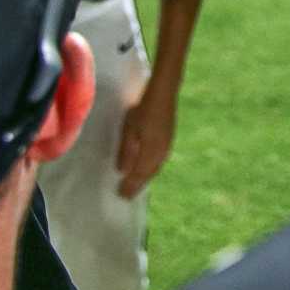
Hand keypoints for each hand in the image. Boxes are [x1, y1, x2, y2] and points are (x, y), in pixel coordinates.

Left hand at [115, 81, 177, 198]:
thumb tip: (122, 171)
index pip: (138, 175)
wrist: (164, 93)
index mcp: (151, 152)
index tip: (121, 196)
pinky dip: (150, 169)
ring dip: (144, 178)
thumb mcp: (130, 130)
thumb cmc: (143, 109)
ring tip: (135, 184)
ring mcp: (167, 146)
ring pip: (155, 168)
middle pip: (148, 174)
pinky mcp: (168, 140)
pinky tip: (145, 168)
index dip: (129, 186)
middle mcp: (161, 153)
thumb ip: (126, 151)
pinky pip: (158, 161)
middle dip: (137, 185)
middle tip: (126, 195)